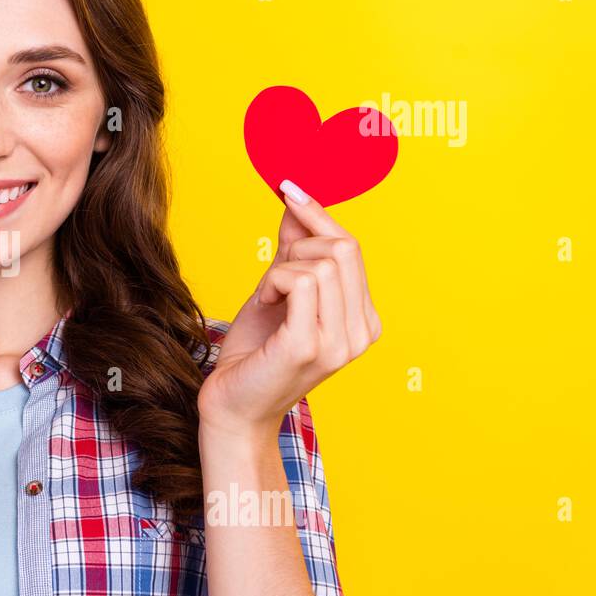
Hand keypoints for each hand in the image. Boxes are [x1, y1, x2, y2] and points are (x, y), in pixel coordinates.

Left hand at [198, 180, 381, 437]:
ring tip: (268, 296)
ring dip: (282, 268)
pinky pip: (299, 281)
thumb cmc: (255, 352)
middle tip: (272, 272)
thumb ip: (293, 249)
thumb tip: (296, 199)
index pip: (353, 249)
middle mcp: (360, 333)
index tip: (289, 189)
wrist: (233, 406)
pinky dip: (273, 281)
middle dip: (299, 244)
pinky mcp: (308, 346)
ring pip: (322, 262)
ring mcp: (339, 343)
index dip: (319, 215)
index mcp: (362, 320)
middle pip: (343, 249)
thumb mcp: (277, 290)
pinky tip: (264, 302)